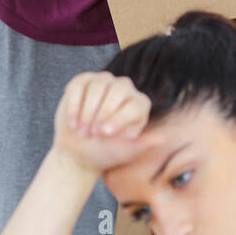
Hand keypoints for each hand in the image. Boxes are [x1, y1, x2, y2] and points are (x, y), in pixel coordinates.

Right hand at [52, 70, 169, 173]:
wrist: (79, 151)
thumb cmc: (106, 152)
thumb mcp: (125, 152)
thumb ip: (142, 145)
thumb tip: (162, 139)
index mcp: (139, 105)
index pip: (133, 104)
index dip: (118, 118)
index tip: (104, 134)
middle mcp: (125, 89)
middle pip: (118, 89)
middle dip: (102, 112)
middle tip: (92, 133)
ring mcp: (104, 82)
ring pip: (98, 86)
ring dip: (87, 111)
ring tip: (82, 130)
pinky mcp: (83, 81)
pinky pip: (79, 86)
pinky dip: (74, 105)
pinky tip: (73, 122)